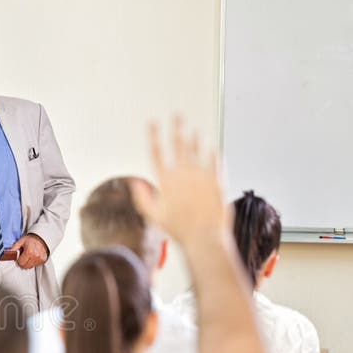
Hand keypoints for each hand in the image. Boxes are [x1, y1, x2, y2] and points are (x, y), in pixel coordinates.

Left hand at [11, 234, 48, 268]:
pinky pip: (35, 265)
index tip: (19, 257)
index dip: (18, 260)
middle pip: (25, 266)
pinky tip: (33, 256)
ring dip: (28, 263)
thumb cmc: (30, 239)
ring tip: (28, 255)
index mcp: (29, 252)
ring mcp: (40, 258)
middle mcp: (36, 256)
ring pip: (30, 267)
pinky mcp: (43, 260)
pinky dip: (33, 262)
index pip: (21, 263)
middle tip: (23, 256)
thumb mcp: (20, 241)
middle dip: (22, 262)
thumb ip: (14, 248)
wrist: (41, 238)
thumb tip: (7, 253)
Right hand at [131, 117, 227, 246]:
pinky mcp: (217, 180)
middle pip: (179, 144)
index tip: (152, 122)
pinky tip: (212, 147)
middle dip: (177, 127)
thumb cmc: (179, 229)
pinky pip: (215, 160)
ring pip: (198, 150)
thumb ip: (142, 197)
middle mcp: (184, 174)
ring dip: (196, 138)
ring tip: (195, 130)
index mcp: (166, 181)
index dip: (153, 135)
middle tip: (177, 115)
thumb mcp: (153, 215)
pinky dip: (213, 152)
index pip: (157, 152)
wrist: (204, 237)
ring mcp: (202, 176)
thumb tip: (134, 182)